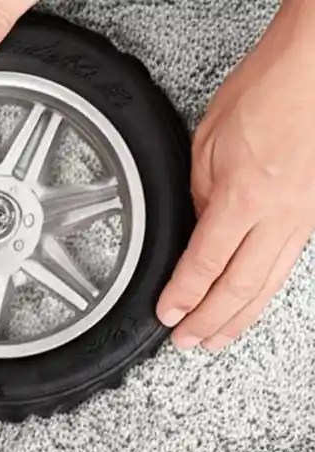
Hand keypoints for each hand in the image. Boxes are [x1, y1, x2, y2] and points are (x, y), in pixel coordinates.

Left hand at [156, 1, 314, 350]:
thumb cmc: (267, 91)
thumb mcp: (208, 145)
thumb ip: (200, 194)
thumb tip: (196, 228)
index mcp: (244, 199)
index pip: (204, 267)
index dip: (182, 298)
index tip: (166, 316)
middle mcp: (281, 216)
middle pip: (239, 289)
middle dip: (208, 322)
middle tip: (186, 343)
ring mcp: (305, 218)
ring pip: (269, 285)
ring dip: (239, 318)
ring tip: (216, 339)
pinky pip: (287, 264)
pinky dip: (265, 290)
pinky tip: (251, 302)